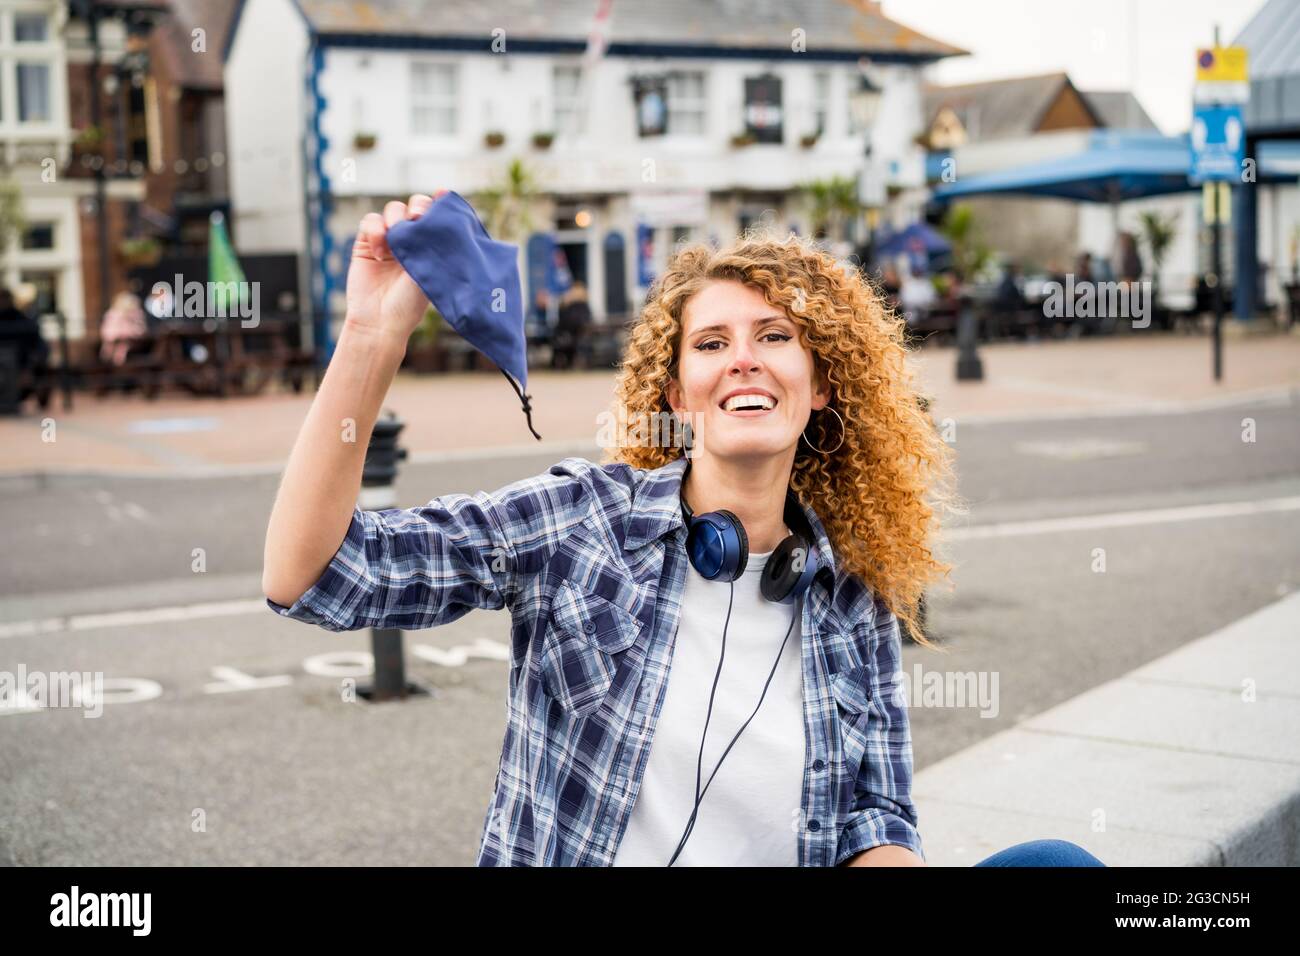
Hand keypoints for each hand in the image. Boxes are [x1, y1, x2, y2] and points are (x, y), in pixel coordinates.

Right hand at [344, 190, 446, 342]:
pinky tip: (379, 251)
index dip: (440, 202)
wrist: (380, 320)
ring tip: (395, 241)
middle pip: (417, 205)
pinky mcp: (366, 242)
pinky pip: (370, 220)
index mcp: (433, 247)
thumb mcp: (430, 270)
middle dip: (418, 206)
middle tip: (417, 219)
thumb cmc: (410, 303)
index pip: (438, 216)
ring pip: (393, 209)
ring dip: (395, 219)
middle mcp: (413, 241)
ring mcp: (389, 240)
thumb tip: (440, 215)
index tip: (442, 194)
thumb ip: (435, 243)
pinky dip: (375, 229)